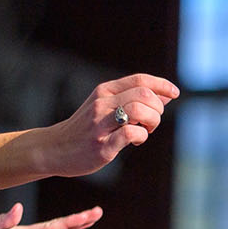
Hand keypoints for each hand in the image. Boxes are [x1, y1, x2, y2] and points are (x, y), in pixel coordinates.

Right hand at [36, 74, 179, 177]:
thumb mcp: (104, 106)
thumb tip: (167, 94)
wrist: (53, 149)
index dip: (162, 85)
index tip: (174, 93)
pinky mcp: (102, 146)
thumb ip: (133, 99)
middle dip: (158, 108)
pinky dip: (141, 136)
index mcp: (104, 91)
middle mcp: (102, 104)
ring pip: (139, 111)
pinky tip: (136, 140)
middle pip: (144, 95)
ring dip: (152, 121)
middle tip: (152, 120)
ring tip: (146, 130)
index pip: (140, 80)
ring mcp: (100, 125)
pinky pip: (131, 133)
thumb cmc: (85, 129)